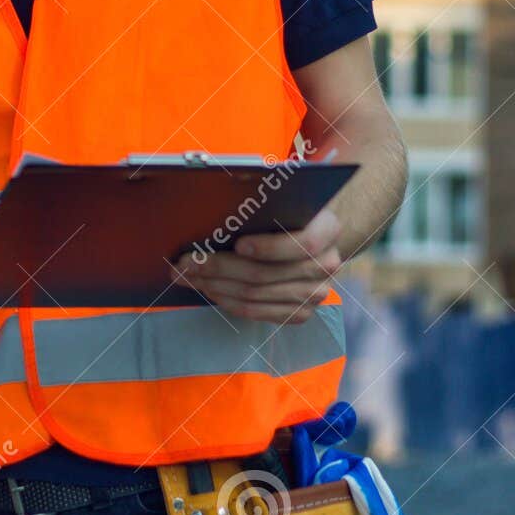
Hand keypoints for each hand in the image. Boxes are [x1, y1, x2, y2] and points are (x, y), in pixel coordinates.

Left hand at [168, 206, 342, 323]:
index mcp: (328, 229)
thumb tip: (211, 210)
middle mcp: (327, 264)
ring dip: (215, 285)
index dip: (269, 246)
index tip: (238, 244)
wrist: (311, 237)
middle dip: (218, 267)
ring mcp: (315, 294)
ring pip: (255, 294)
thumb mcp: (283, 201)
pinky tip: (208, 289)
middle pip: (266, 273)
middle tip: (185, 262)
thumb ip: (262, 205)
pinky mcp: (300, 313)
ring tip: (188, 275)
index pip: (305, 242)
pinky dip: (228, 301)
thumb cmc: (288, 214)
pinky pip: (257, 312)